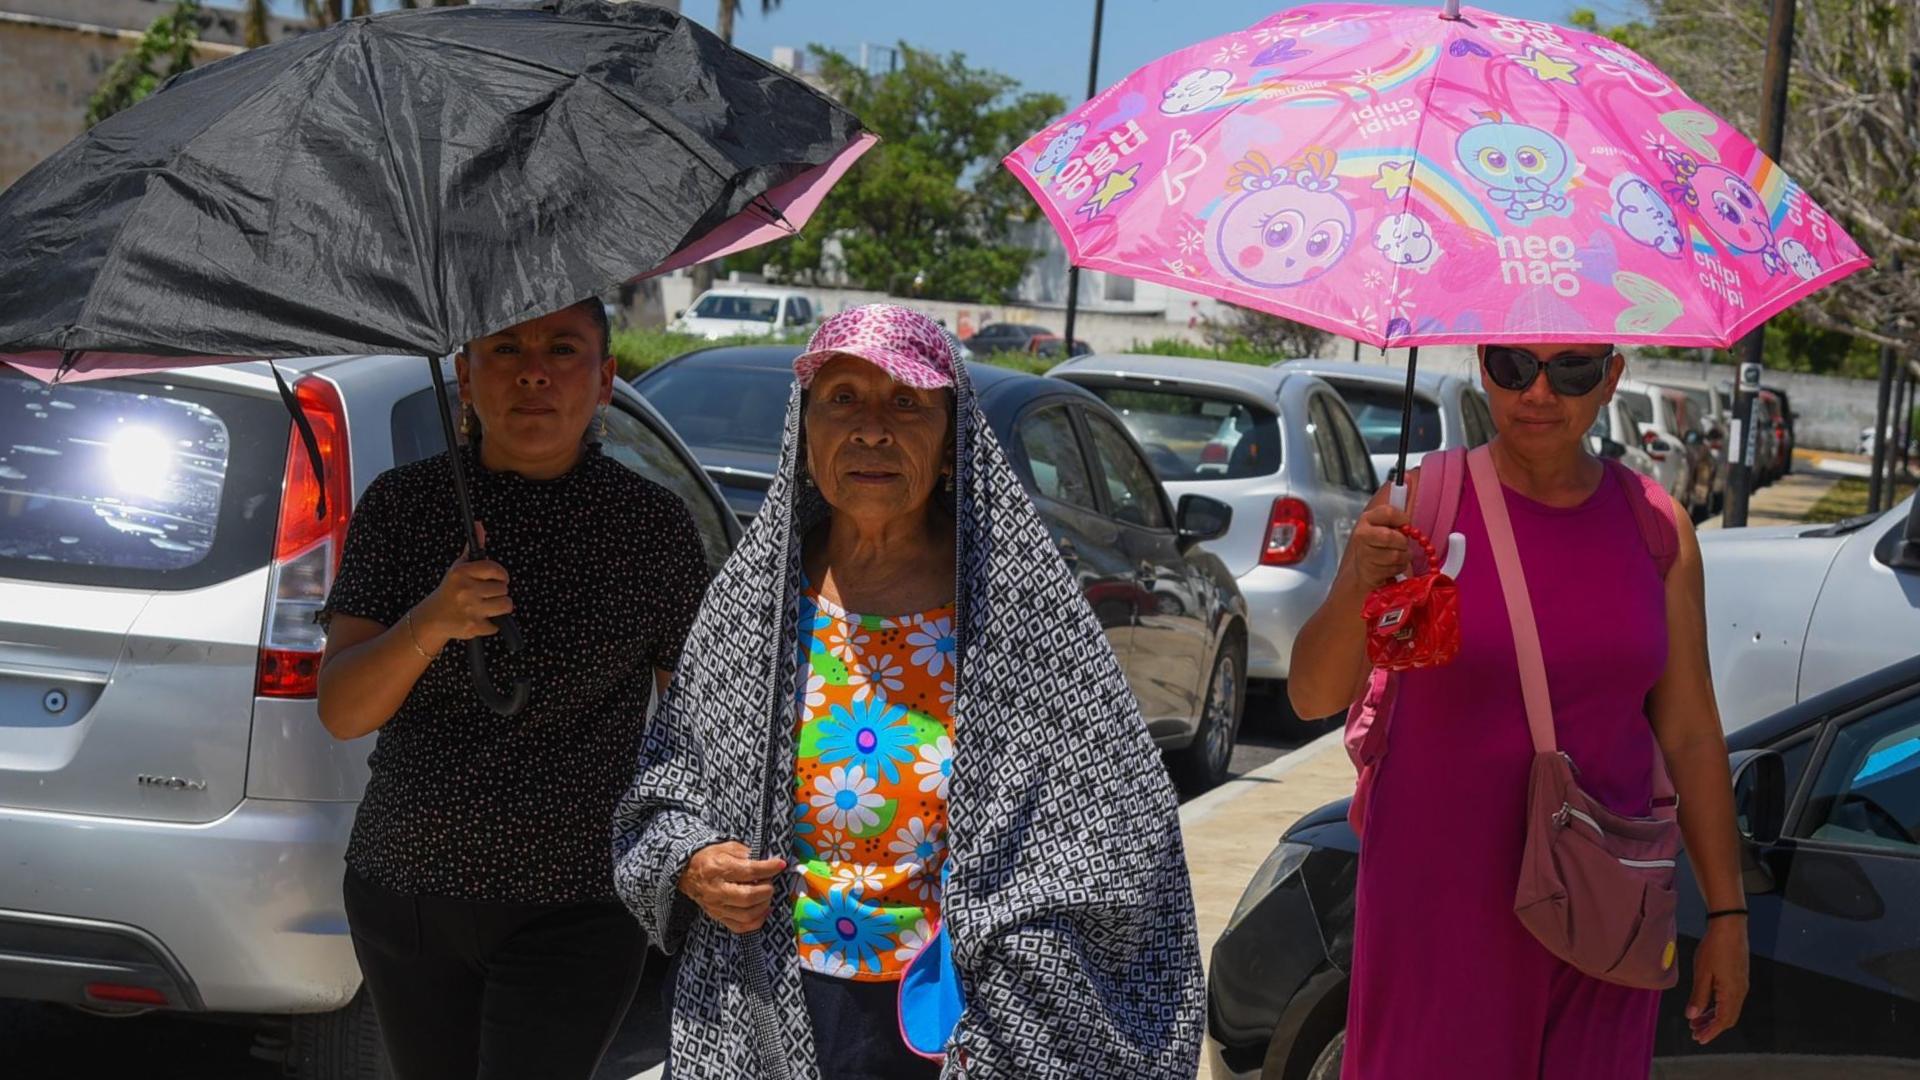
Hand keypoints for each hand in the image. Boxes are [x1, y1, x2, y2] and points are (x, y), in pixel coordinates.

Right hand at [414, 522, 511, 644]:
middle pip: (504, 588)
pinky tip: (478, 618)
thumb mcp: (459, 567)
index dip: (501, 575)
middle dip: (498, 592)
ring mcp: (470, 609)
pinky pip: (497, 624)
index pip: (496, 569)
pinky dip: (491, 624)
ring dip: (500, 607)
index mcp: (462, 573)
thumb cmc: (451, 590)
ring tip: (487, 606)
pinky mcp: (473, 626)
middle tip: (486, 595)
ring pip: (506, 605)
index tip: (498, 578)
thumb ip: (473, 548)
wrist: (433, 617)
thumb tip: (479, 525)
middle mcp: (465, 590)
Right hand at [680, 841, 785, 933]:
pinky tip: (763, 910)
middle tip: (770, 882)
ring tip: (766, 895)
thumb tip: (768, 861)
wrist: (687, 872)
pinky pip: (741, 927)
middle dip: (766, 890)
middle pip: (748, 897)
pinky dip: (757, 921)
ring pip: (747, 915)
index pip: (749, 871)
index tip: (780, 865)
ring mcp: (717, 907)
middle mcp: (716, 890)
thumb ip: (747, 853)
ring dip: (764, 905)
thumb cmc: (710, 858)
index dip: (768, 868)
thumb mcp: (727, 847)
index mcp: (718, 869)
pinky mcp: (718, 917)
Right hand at [1348, 504, 1412, 591]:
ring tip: (1399, 556)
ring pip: (1395, 555)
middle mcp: (1362, 534)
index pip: (1388, 512)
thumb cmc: (1379, 545)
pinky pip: (1394, 568)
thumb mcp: (1385, 526)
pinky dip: (1398, 568)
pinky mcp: (1370, 571)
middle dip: (1402, 543)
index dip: (1403, 519)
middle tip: (1402, 545)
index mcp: (1367, 519)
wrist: (1362, 570)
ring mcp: (1364, 554)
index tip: (1405, 526)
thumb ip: (1396, 514)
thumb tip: (1410, 487)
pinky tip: (1392, 566)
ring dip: (1403, 557)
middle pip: (1391, 536)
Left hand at [1687, 917, 1748, 1043]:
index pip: (1723, 1021)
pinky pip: (1730, 999)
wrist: (1729, 927)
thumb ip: (1698, 996)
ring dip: (1714, 1016)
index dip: (1711, 1032)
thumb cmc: (1714, 948)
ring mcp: (1741, 985)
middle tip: (1694, 1032)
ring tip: (1696, 1020)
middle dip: (1711, 1027)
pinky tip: (1706, 1005)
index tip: (1699, 1039)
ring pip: (1729, 1009)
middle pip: (1728, 1018)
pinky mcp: (1739, 978)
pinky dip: (1718, 1006)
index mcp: (1732, 993)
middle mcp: (1740, 992)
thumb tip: (1692, 1017)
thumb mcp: (1702, 973)